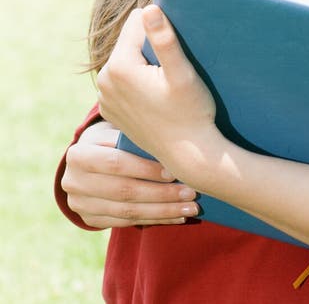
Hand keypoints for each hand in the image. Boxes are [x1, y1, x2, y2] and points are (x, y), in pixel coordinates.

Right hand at [61, 120, 199, 227]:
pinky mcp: (89, 219)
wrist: (87, 157)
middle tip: (191, 194)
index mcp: (78, 154)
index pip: (116, 164)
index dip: (146, 169)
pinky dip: (155, 219)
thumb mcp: (115, 130)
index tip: (175, 172)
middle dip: (161, 194)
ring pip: (128, 211)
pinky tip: (177, 216)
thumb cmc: (112, 137)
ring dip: (163, 211)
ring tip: (190, 209)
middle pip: (124, 191)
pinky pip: (127, 222)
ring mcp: (79, 205)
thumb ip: (134, 137)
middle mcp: (73, 182)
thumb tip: (171, 144)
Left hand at [96, 5, 219, 179]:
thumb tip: (149, 7)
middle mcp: (103, 80)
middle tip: (172, 71)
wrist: (188, 157)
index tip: (175, 51)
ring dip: (144, 63)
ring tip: (165, 85)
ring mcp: (104, 98)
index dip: (161, 27)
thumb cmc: (191, 113)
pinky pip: (123, 80)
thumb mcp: (182, 74)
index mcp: (119, 67)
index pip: (138, 20)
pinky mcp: (110, 110)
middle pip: (130, 40)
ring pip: (126, 59)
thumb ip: (164, 39)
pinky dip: (138, 82)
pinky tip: (156, 98)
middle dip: (150, 46)